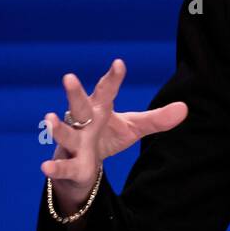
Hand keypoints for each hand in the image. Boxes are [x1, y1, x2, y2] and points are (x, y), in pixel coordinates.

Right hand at [40, 58, 188, 210]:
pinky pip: (62, 166)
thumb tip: (184, 108)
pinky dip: (55, 167)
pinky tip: (45, 167)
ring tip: (50, 117)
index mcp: (99, 110)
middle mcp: (83, 123)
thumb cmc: (105, 138)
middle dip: (74, 93)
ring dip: (58, 127)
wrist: (82, 167)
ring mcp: (74, 143)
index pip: (106, 91)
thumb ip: (156, 119)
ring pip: (66, 134)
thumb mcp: (133, 128)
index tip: (119, 63)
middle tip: (69, 76)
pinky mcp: (70, 165)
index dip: (113, 78)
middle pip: (78, 106)